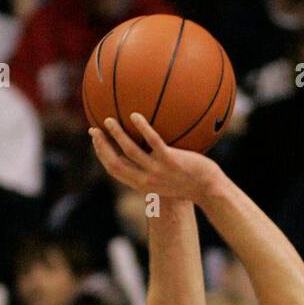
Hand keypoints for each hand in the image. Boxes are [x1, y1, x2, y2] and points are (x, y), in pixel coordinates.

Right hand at [90, 114, 217, 203]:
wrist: (209, 189)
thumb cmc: (190, 182)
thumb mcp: (167, 180)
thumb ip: (154, 169)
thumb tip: (147, 151)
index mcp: (143, 185)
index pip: (115, 171)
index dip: (102, 156)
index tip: (95, 141)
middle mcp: (147, 181)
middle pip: (116, 163)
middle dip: (102, 147)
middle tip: (94, 130)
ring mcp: (158, 171)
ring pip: (130, 151)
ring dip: (116, 134)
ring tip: (109, 120)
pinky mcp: (170, 160)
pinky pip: (153, 141)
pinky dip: (142, 128)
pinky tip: (135, 115)